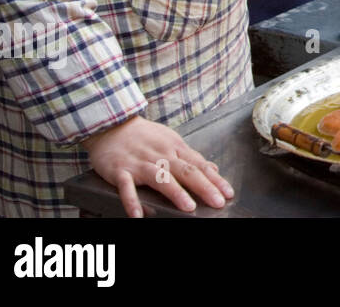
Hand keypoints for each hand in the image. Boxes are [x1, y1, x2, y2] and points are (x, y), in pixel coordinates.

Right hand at [82, 116, 232, 217]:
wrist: (111, 125)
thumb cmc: (143, 136)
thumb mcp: (171, 140)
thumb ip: (190, 157)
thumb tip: (213, 168)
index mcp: (175, 148)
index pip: (199, 165)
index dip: (215, 179)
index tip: (228, 193)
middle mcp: (161, 155)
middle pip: (186, 171)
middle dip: (204, 187)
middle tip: (218, 202)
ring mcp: (140, 163)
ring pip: (161, 178)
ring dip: (176, 192)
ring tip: (189, 208)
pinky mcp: (120, 170)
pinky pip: (126, 187)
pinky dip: (132, 201)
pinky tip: (139, 215)